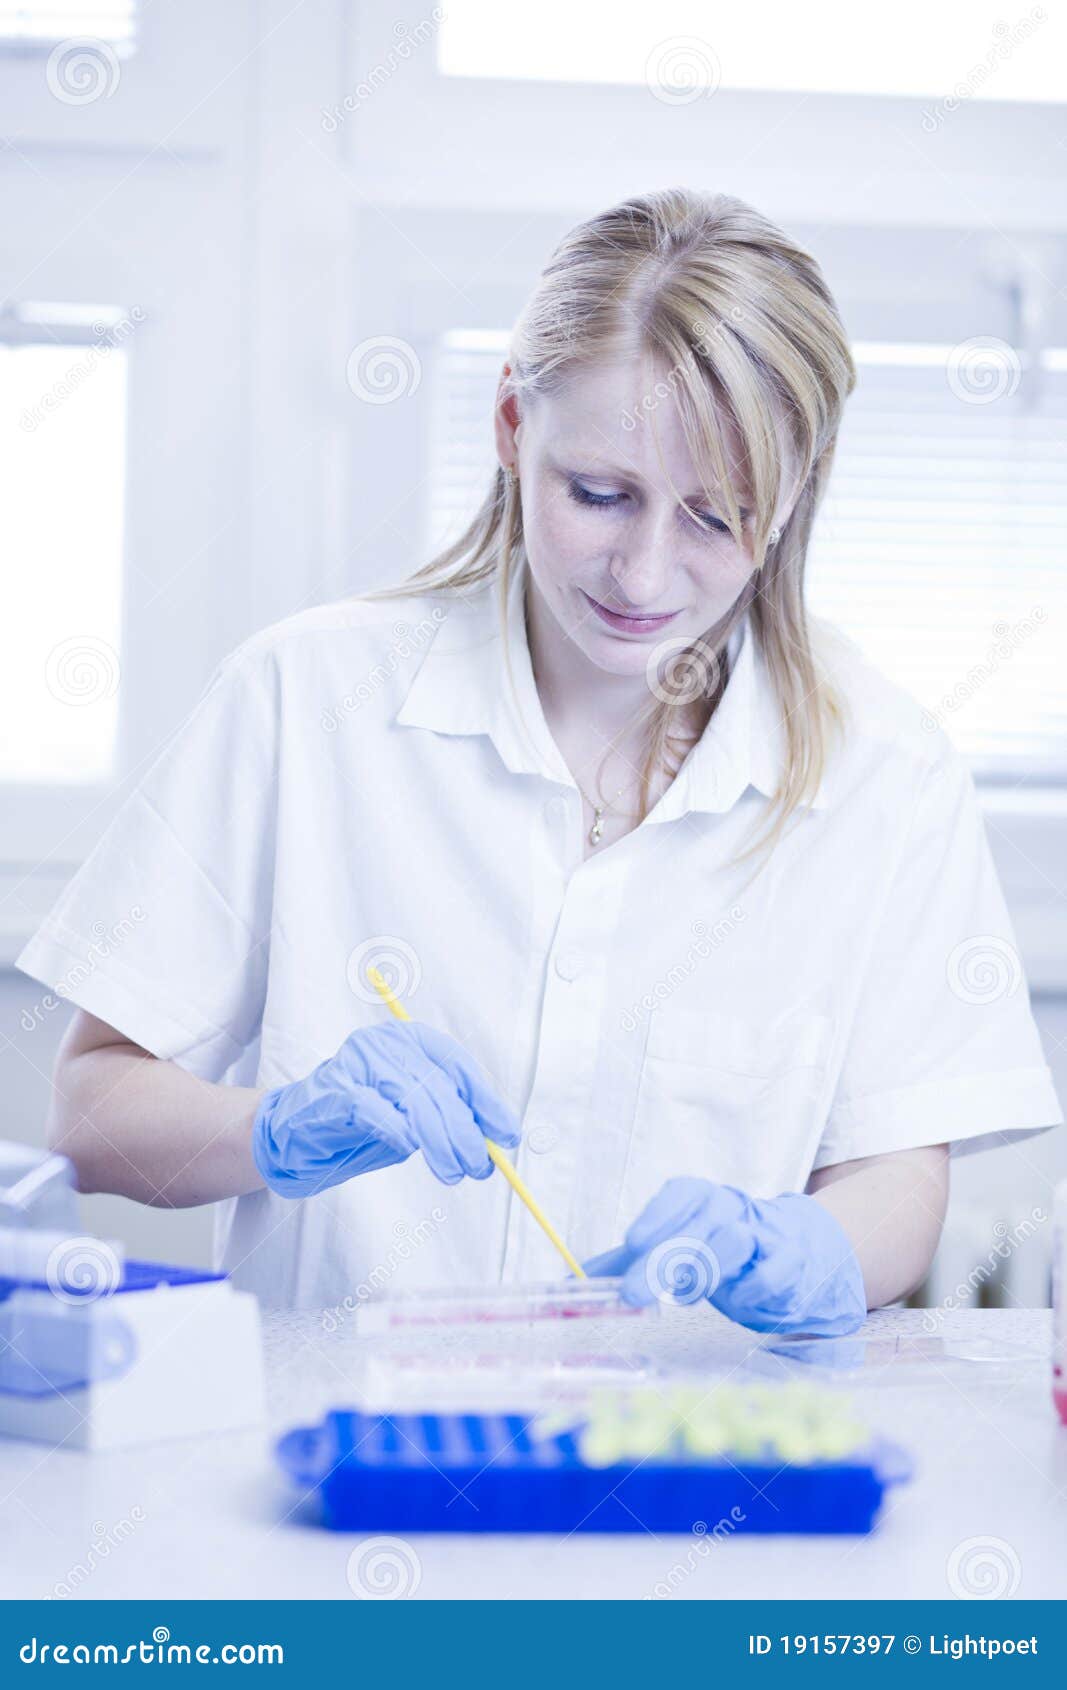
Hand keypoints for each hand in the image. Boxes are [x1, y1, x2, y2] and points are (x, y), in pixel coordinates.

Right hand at [251, 1021, 520, 1196]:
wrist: (292, 1134)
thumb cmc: (358, 1124)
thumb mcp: (412, 1117)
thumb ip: (447, 1118)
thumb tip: (493, 1140)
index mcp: (410, 1041)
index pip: (459, 1067)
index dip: (487, 1103)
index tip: (507, 1136)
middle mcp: (386, 1043)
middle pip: (439, 1086)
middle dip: (465, 1131)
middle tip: (480, 1166)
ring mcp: (357, 1062)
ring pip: (413, 1098)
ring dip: (439, 1139)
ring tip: (453, 1171)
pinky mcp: (332, 1088)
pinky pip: (373, 1107)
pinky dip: (396, 1128)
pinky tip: (409, 1147)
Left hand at [583, 1177, 865, 1336]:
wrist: (794, 1249)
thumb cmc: (719, 1247)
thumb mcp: (672, 1248)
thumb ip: (627, 1263)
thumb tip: (571, 1279)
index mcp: (700, 1198)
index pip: (678, 1196)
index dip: (655, 1218)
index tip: (631, 1245)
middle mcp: (730, 1208)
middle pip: (698, 1222)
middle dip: (663, 1258)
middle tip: (633, 1293)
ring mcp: (763, 1233)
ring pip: (736, 1238)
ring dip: (706, 1266)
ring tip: (684, 1294)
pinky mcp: (789, 1262)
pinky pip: (775, 1269)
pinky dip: (752, 1285)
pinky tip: (736, 1298)